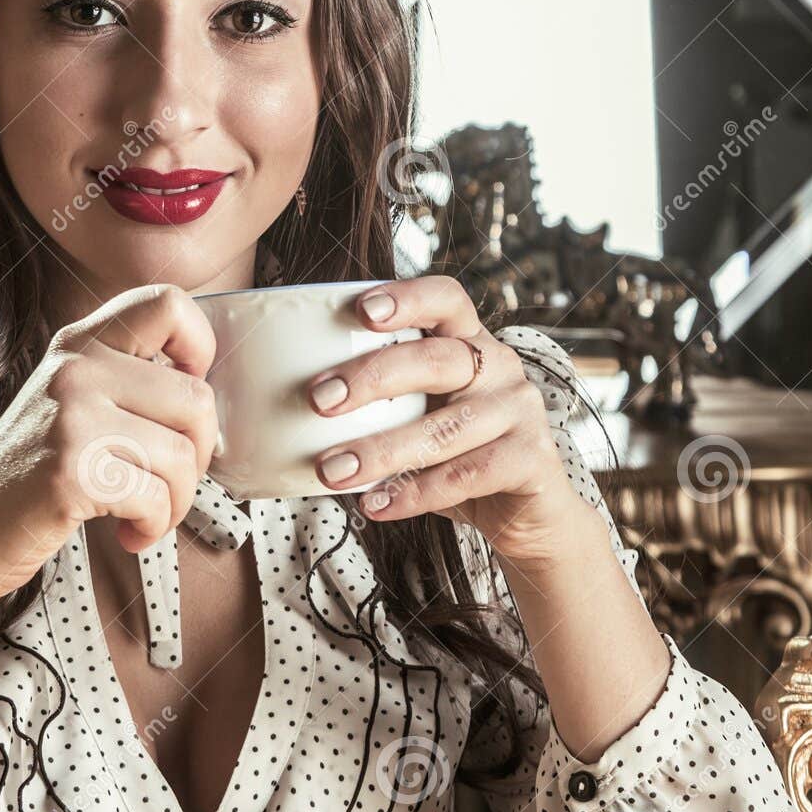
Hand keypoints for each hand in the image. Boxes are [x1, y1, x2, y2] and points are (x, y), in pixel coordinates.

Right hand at [0, 284, 218, 611]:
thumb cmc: (31, 475)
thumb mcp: (72, 403)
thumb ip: (127, 382)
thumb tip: (207, 393)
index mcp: (81, 343)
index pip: (167, 303)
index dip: (199, 348)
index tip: (180, 399)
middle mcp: (76, 368)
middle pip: (196, 397)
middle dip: (197, 456)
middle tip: (167, 483)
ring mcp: (73, 417)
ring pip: (183, 455)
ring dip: (176, 502)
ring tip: (143, 515)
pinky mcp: (73, 471)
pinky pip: (157, 497)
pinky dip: (153, 527)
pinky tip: (127, 534)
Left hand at [304, 275, 608, 566]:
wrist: (527, 512)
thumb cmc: (455, 454)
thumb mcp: (421, 415)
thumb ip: (379, 402)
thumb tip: (278, 407)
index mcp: (470, 341)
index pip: (447, 299)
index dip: (407, 298)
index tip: (360, 311)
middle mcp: (500, 366)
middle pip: (439, 359)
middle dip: (374, 377)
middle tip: (318, 400)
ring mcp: (520, 411)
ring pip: (445, 428)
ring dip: (381, 450)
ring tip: (330, 471)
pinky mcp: (532, 459)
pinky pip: (467, 476)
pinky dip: (414, 493)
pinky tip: (374, 504)